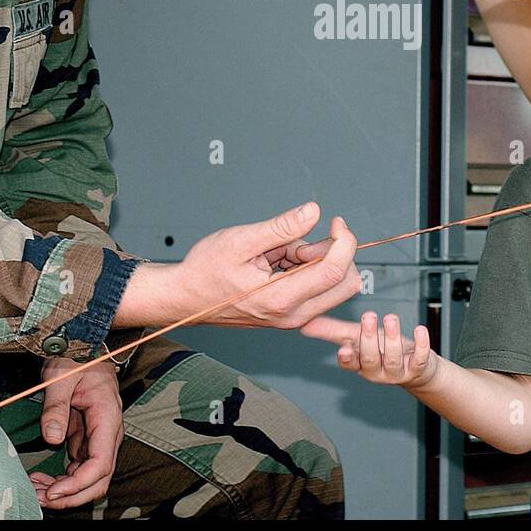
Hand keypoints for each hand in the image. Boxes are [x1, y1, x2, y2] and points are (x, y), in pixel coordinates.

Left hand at [30, 357, 123, 508]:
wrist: (82, 347)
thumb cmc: (76, 358)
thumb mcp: (60, 377)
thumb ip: (56, 406)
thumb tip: (52, 438)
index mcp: (107, 416)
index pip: (101, 462)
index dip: (79, 483)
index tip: (54, 491)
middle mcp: (107, 432)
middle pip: (99, 478)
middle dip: (72, 494)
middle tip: (42, 498)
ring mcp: (96, 437)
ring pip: (88, 477)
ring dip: (64, 490)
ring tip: (35, 490)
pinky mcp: (85, 438)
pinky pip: (77, 468)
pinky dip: (60, 479)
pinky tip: (40, 479)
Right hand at [171, 202, 361, 328]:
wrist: (185, 298)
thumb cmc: (205, 271)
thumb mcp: (240, 240)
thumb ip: (280, 227)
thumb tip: (313, 212)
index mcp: (281, 298)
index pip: (336, 271)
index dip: (344, 241)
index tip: (335, 222)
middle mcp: (292, 314)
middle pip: (345, 284)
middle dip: (334, 254)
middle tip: (300, 241)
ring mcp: (292, 318)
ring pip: (333, 287)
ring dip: (317, 262)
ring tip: (278, 253)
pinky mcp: (290, 315)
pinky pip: (316, 292)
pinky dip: (307, 271)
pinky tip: (279, 263)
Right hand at [302, 312, 437, 387]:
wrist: (417, 366)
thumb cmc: (382, 348)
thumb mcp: (355, 337)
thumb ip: (331, 331)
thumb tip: (304, 324)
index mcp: (360, 363)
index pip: (350, 364)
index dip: (348, 358)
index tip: (344, 348)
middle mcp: (377, 371)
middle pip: (370, 359)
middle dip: (369, 338)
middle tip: (369, 316)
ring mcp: (397, 372)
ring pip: (393, 358)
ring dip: (392, 337)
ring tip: (391, 318)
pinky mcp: (418, 368)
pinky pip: (420, 359)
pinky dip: (421, 345)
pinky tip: (420, 330)